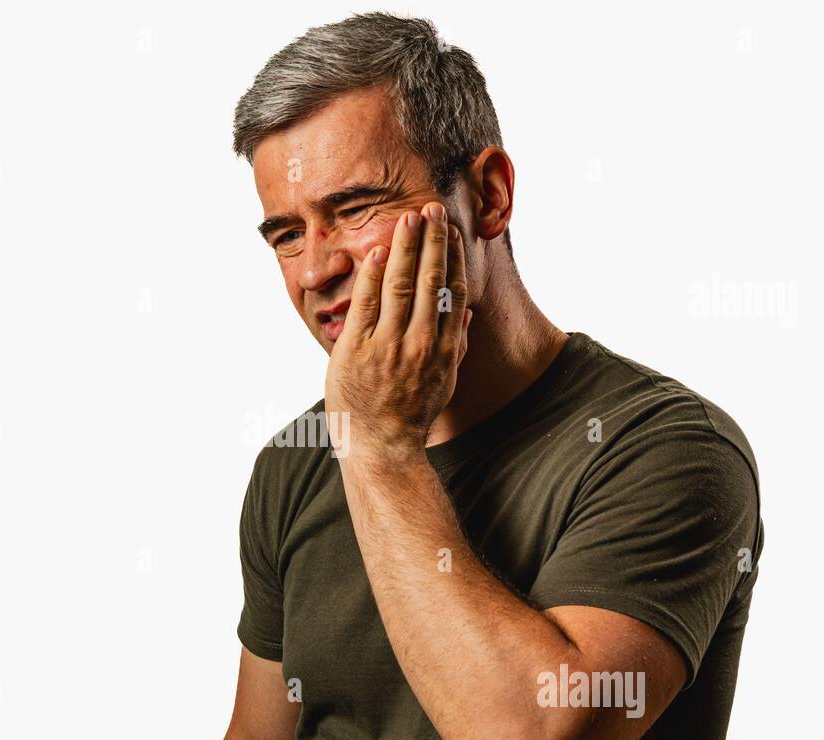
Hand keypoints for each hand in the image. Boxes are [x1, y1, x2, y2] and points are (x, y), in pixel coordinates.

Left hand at [324, 201, 470, 464]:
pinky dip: (374, 275)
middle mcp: (419, 344)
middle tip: (434, 210)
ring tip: (410, 219)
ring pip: (400, 286)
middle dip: (432, 241)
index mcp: (443, 349)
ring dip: (405, 248)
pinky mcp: (356, 350)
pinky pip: (366, 303)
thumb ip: (456, 344)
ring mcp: (387, 346)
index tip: (452, 232)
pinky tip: (379, 251)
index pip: (452, 292)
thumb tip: (467, 311)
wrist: (381, 446)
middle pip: (429, 281)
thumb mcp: (445, 382)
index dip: (453, 258)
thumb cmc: (412, 414)